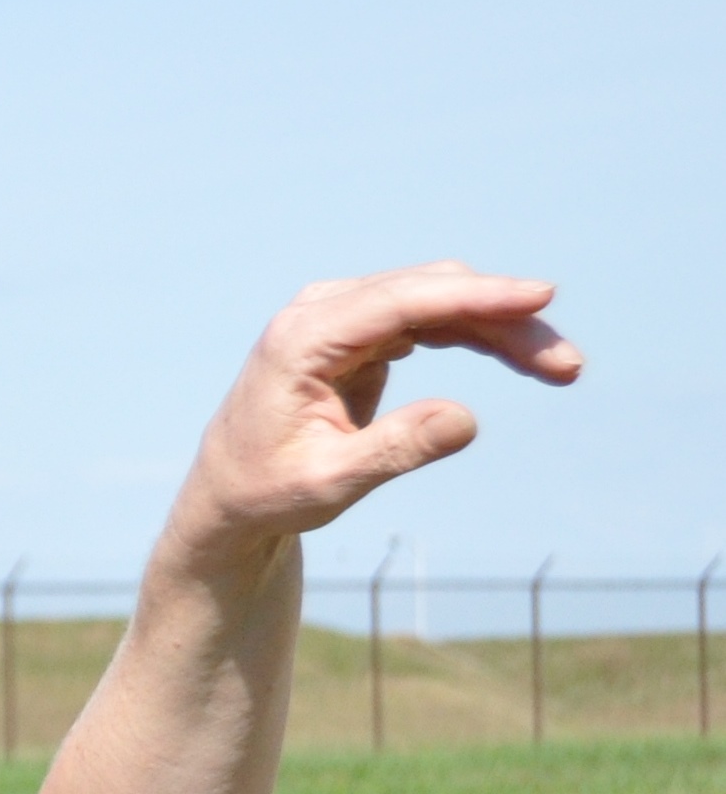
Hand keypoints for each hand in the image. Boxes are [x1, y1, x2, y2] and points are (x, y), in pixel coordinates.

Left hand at [167, 263, 581, 572]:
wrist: (227, 499)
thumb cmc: (266, 494)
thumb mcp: (328, 484)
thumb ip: (394, 450)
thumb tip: (465, 419)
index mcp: (301, 340)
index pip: (402, 300)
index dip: (475, 296)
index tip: (539, 298)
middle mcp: (318, 315)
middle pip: (430, 294)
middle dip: (504, 320)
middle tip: (567, 365)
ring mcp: (337, 318)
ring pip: (437, 303)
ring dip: (499, 329)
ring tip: (558, 368)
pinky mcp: (356, 334)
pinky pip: (429, 320)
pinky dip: (476, 335)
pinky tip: (518, 356)